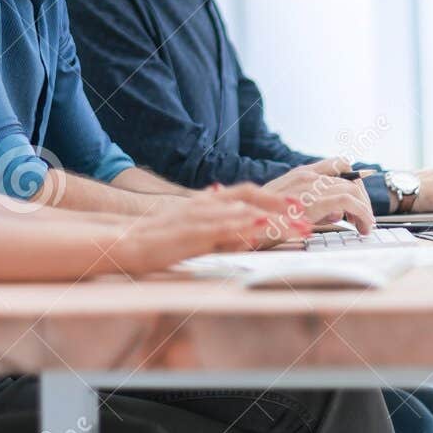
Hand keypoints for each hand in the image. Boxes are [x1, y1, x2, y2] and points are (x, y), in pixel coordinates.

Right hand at [115, 184, 307, 272]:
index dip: (274, 199)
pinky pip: (223, 227)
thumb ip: (212, 221)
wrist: (125, 238)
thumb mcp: (189, 224)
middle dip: (282, 207)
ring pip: (244, 212)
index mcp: (208, 202)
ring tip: (297, 227)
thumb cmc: (156, 236)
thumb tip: (232, 217)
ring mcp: (201, 217)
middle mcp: (208, 204)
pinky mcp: (192, 232)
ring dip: (274, 218)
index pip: (247, 194)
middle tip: (307, 217)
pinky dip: (245, 227)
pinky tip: (262, 229)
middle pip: (252, 199)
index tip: (299, 207)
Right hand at [262, 163, 375, 234]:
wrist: (244, 226)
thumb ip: (311, 205)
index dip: (356, 179)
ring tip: (365, 226)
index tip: (361, 197)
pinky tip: (363, 228)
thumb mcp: (285, 207)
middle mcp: (307, 175)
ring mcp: (310, 186)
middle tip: (365, 218)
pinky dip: (363, 215)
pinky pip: (350, 203)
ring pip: (353, 189)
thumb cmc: (261, 222)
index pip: (338, 164)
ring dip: (365, 209)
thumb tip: (336, 214)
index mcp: (300, 173)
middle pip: (350, 178)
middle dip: (363, 198)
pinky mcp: (315, 201)